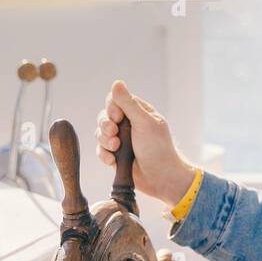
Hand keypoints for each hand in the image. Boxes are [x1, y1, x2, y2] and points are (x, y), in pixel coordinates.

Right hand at [95, 80, 196, 205]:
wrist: (161, 177)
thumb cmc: (158, 148)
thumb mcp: (144, 122)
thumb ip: (128, 103)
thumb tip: (117, 82)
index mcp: (138, 112)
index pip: (115, 101)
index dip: (112, 108)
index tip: (118, 118)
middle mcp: (128, 124)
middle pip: (104, 116)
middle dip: (105, 125)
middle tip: (114, 133)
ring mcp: (121, 140)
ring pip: (100, 134)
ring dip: (105, 141)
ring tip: (116, 148)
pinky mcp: (115, 156)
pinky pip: (100, 151)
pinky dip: (104, 155)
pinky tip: (113, 160)